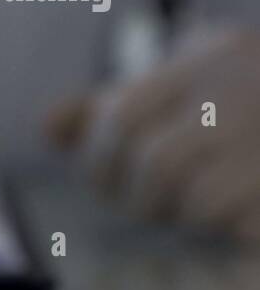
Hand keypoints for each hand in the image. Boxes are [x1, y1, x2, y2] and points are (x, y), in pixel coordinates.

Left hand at [46, 28, 259, 238]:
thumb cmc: (256, 103)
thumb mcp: (195, 81)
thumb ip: (118, 105)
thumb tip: (50, 127)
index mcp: (214, 58)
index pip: (121, 116)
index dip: (99, 160)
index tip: (105, 181)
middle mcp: (247, 90)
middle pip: (156, 164)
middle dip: (138, 195)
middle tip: (148, 204)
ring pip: (198, 199)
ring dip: (188, 214)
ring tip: (201, 209)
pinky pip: (242, 224)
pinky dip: (233, 231)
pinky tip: (240, 222)